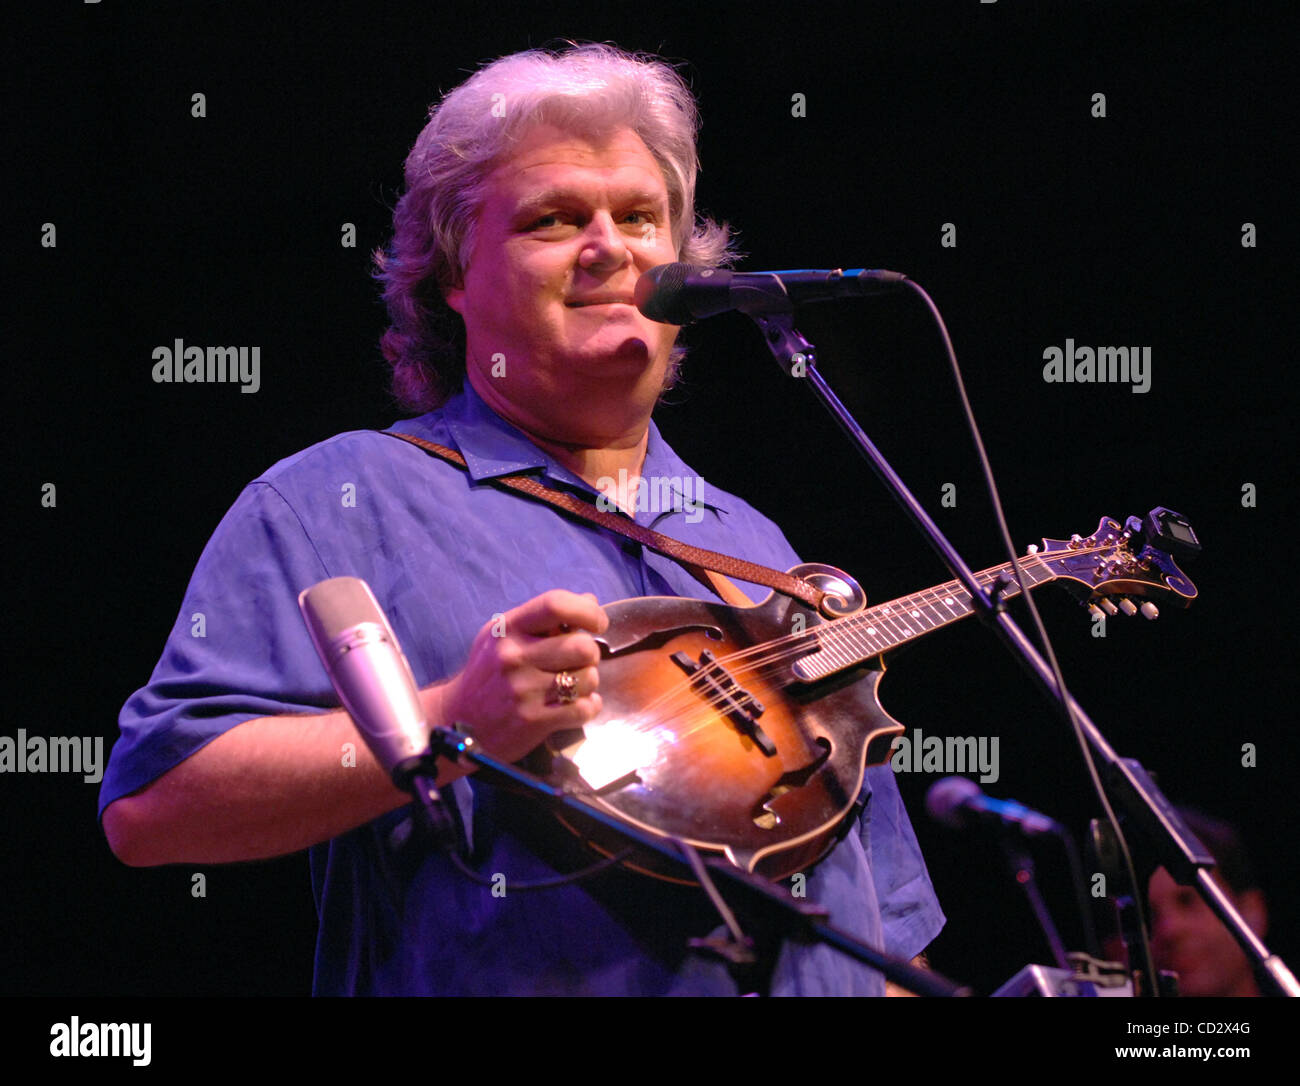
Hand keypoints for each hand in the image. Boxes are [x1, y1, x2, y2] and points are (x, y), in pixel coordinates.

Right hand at [438, 589, 607, 762]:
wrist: (456, 720)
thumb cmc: (488, 674)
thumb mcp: (505, 636)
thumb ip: (545, 617)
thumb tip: (590, 601)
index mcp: (508, 629)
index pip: (556, 604)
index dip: (587, 612)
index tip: (597, 624)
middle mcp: (514, 657)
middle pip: (582, 646)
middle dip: (590, 654)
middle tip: (578, 662)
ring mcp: (523, 690)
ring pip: (588, 678)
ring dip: (587, 682)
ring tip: (570, 685)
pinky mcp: (533, 721)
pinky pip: (585, 708)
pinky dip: (588, 706)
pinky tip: (573, 706)